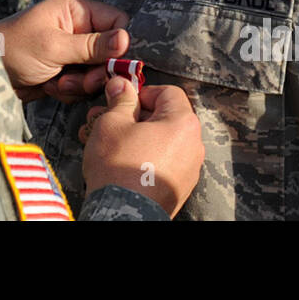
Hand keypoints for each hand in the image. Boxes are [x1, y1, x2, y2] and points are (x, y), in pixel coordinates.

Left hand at [0, 0, 129, 102]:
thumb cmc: (15, 49)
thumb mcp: (55, 46)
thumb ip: (92, 46)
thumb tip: (126, 39)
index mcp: (76, 10)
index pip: (117, 21)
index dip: (120, 44)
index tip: (114, 63)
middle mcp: (77, 27)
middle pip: (110, 51)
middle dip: (96, 70)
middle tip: (83, 80)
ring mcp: (71, 51)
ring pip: (97, 72)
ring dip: (81, 83)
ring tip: (59, 82)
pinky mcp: (65, 71)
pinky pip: (82, 84)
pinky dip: (69, 90)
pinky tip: (50, 86)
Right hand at [81, 79, 203, 218]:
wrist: (124, 213)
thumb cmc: (119, 167)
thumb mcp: (112, 123)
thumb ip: (120, 100)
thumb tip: (121, 86)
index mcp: (182, 123)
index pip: (167, 92)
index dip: (142, 92)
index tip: (122, 100)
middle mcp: (193, 144)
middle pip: (163, 117)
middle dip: (131, 116)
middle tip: (105, 119)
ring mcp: (188, 168)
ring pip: (159, 140)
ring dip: (133, 136)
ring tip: (105, 141)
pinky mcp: (179, 186)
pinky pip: (162, 161)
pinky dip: (143, 155)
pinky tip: (119, 160)